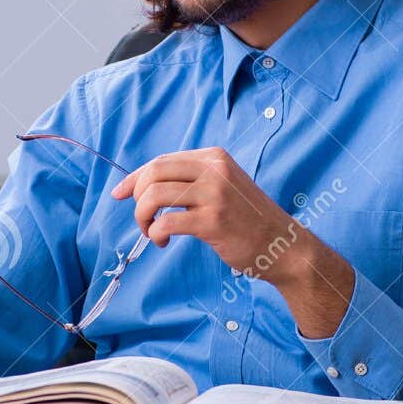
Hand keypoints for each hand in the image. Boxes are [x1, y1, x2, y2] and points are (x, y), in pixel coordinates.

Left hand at [108, 147, 353, 336]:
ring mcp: (214, 195)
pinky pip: (166, 223)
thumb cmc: (248, 219)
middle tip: (143, 218)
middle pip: (153, 173)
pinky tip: (163, 242)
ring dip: (143, 217)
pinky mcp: (213, 222)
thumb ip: (192, 179)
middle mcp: (214, 170)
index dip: (134, 177)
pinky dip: (155, 234)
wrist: (283, 245)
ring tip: (151, 231)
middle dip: (136, 196)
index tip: (119, 193)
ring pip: (154, 196)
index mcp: (214, 157)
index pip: (161, 160)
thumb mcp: (224, 185)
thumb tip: (144, 183)